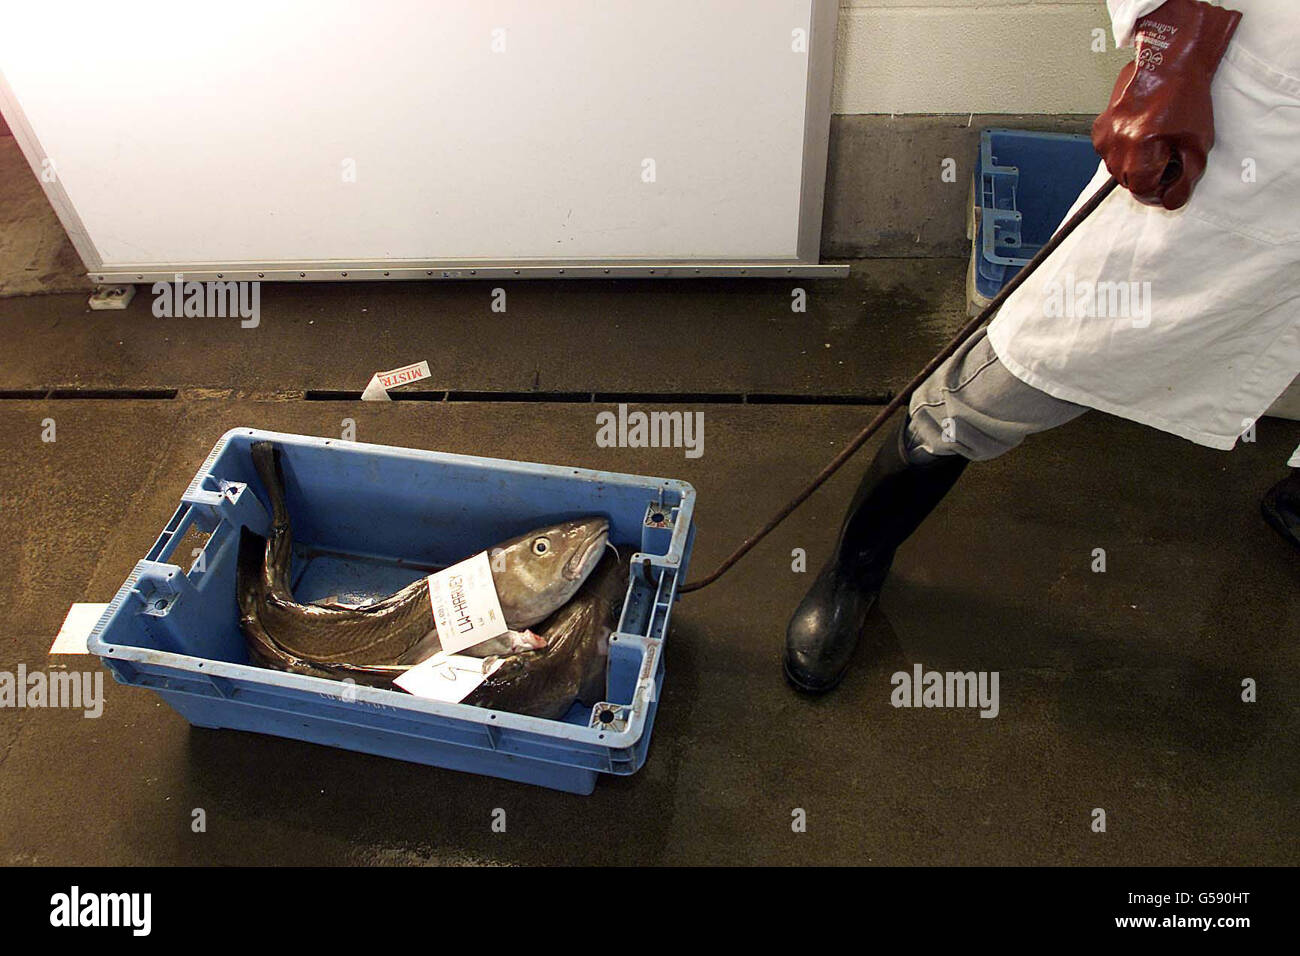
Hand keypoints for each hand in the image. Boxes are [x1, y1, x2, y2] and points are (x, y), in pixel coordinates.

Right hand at [1092, 0, 1241, 209]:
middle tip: (1168, 153)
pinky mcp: (1100, 127)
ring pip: (1117, 167)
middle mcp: (1115, 146)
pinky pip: (1109, 151)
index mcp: (1138, 151)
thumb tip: (1169, 203)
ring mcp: (1104, 136)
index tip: (1172, 175)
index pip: (1142, 191)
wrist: (1169, 64)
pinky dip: (1124, 148)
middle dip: (1148, 173)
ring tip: (1156, 139)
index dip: (1160, 186)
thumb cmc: (1186, 100)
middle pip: (1128, 181)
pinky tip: (1140, 132)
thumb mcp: (1197, 145)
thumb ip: (1185, 181)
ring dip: (1135, 162)